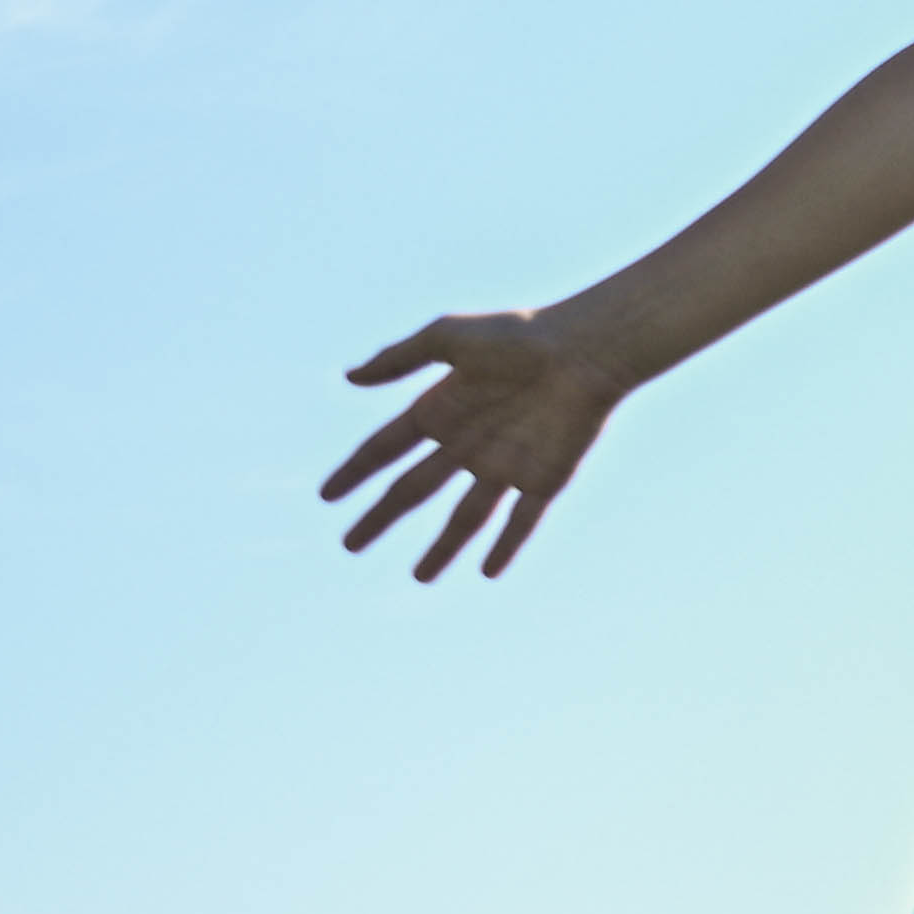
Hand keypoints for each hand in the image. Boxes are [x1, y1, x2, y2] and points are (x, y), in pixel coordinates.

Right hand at [326, 310, 628, 582]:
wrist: (585, 350)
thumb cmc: (519, 335)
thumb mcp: (448, 338)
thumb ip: (400, 358)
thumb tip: (349, 377)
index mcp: (440, 410)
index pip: (386, 450)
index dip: (355, 471)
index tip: (327, 495)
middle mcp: (467, 444)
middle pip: (414, 490)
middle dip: (381, 517)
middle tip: (351, 545)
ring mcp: (505, 464)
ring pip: (466, 518)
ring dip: (443, 547)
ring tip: (420, 577)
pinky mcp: (544, 478)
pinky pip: (522, 520)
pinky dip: (507, 546)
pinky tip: (488, 571)